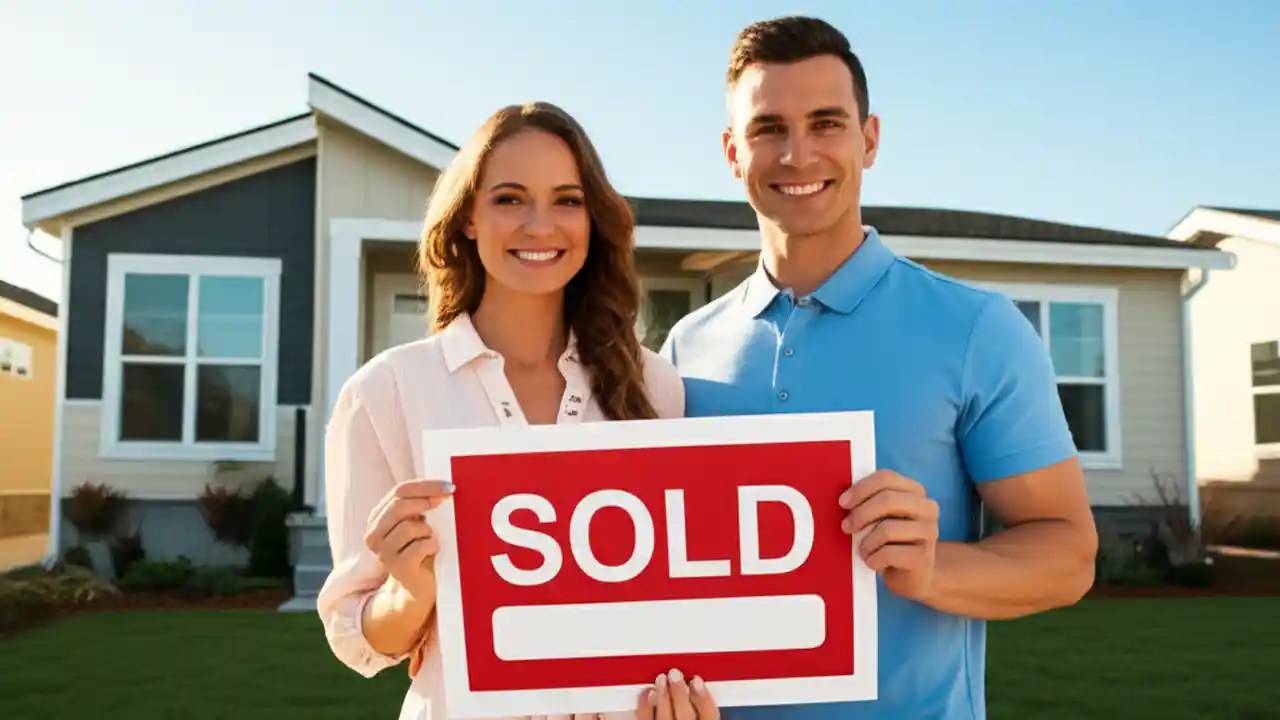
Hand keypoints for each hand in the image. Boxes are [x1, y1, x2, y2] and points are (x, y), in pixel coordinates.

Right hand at [364, 479, 454, 604]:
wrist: (416, 590)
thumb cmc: (420, 552)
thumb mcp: (416, 524)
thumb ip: (419, 505)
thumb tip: (443, 487)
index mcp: (377, 518)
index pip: (398, 491)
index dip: (425, 485)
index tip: (448, 485)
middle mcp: (374, 535)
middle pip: (400, 506)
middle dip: (427, 500)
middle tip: (447, 501)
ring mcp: (384, 553)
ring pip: (409, 526)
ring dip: (427, 530)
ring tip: (430, 539)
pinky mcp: (398, 567)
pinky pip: (421, 545)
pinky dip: (432, 545)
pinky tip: (432, 552)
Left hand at [636, 669, 718, 719]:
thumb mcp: (704, 717)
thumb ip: (705, 710)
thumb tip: (701, 688)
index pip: (709, 714)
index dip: (704, 696)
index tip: (697, 680)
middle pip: (685, 714)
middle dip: (679, 692)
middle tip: (675, 673)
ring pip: (664, 717)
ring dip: (662, 696)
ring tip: (661, 678)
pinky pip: (645, 719)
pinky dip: (645, 706)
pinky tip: (647, 694)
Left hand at [839, 470, 939, 601]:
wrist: (913, 575)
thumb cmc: (890, 541)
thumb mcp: (882, 516)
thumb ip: (870, 502)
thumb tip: (844, 498)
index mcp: (915, 491)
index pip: (887, 477)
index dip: (861, 488)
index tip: (843, 502)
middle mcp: (927, 508)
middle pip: (888, 499)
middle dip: (861, 513)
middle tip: (846, 527)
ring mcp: (929, 533)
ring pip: (887, 529)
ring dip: (866, 542)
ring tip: (863, 550)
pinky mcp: (923, 558)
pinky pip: (888, 554)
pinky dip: (873, 559)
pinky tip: (873, 562)